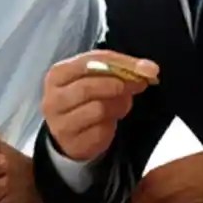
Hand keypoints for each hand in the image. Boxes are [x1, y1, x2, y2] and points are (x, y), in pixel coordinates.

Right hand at [42, 51, 158, 161]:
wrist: (67, 134)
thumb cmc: (83, 99)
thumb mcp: (94, 78)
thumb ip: (116, 70)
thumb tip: (149, 69)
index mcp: (57, 74)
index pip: (90, 61)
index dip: (121, 62)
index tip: (148, 68)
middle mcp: (54, 97)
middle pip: (89, 86)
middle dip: (119, 84)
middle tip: (138, 85)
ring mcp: (60, 122)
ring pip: (98, 109)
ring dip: (118, 106)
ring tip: (122, 105)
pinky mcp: (73, 142)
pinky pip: (101, 130)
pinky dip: (111, 125)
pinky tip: (110, 122)